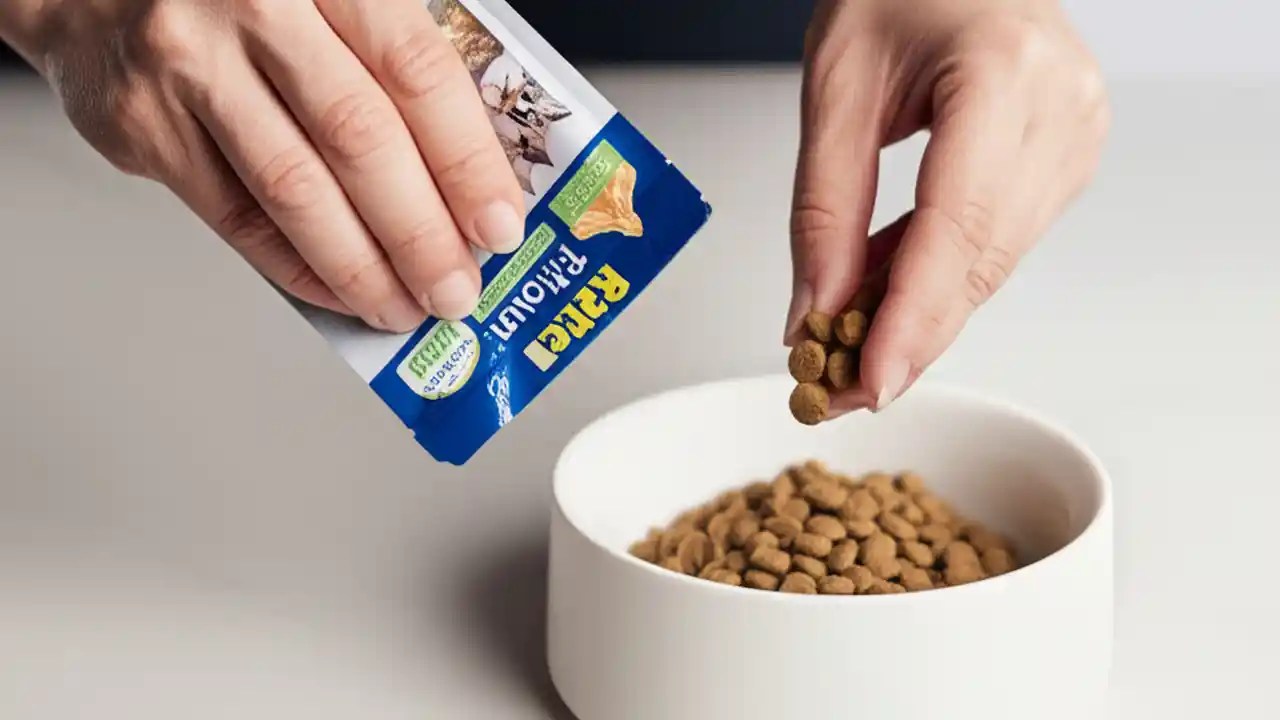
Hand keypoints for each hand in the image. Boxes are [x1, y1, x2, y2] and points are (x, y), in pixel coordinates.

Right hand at [33, 0, 526, 329]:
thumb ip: (396, 55)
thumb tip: (474, 172)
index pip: (415, 70)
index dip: (466, 158)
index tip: (500, 224)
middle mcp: (253, 8)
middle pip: (359, 138)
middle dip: (422, 232)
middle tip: (459, 289)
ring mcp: (188, 67)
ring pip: (295, 189)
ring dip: (363, 266)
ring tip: (407, 306)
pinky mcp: (142, 125)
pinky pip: (236, 218)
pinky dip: (299, 265)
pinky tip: (342, 290)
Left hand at [786, 0, 1108, 412]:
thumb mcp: (836, 84)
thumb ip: (825, 206)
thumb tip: (814, 313)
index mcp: (1005, 73)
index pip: (959, 226)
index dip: (912, 317)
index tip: (868, 383)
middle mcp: (1061, 108)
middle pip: (980, 261)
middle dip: (905, 338)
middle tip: (833, 392)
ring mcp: (1075, 135)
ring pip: (989, 264)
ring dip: (914, 314)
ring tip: (841, 345)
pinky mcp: (1065, 157)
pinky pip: (994, 241)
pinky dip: (932, 276)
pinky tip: (879, 295)